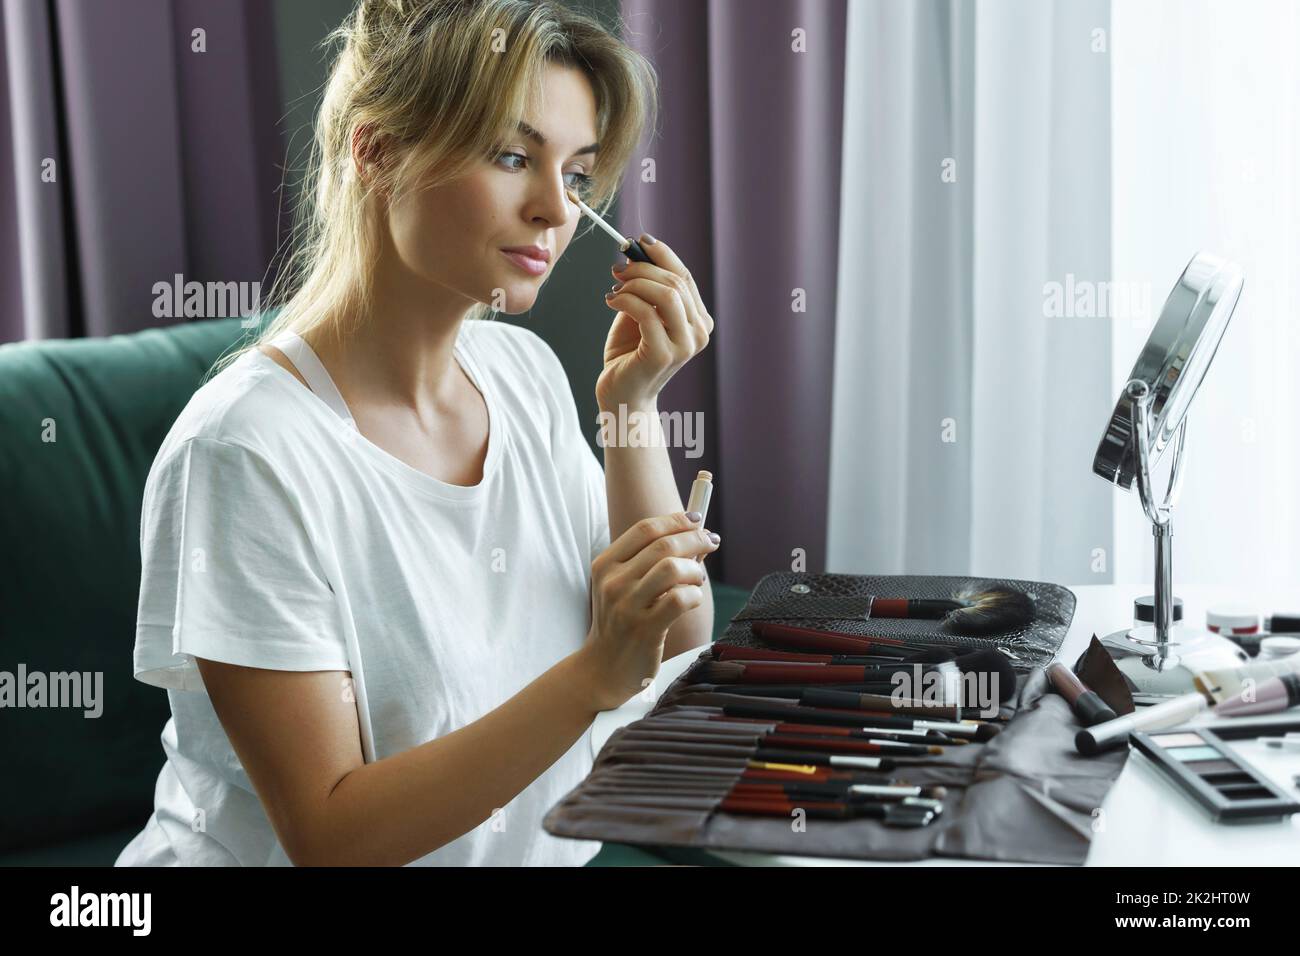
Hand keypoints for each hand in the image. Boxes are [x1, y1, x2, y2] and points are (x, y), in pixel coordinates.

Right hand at [576, 511, 720, 710]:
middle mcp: (613, 582)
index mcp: (605, 565)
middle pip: (663, 544)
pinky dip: (694, 594)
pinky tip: (692, 600)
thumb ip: (648, 562)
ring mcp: (627, 606)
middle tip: (711, 541)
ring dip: (695, 569)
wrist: (602, 669)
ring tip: (697, 578)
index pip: (645, 529)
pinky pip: (680, 598)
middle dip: (695, 538)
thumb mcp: (621, 587)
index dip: (676, 520)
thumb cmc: (621, 623)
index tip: (696, 519)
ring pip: (672, 568)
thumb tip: (693, 537)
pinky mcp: (645, 629)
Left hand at [597, 235, 714, 411]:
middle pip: (676, 282)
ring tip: (615, 288)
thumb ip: (646, 289)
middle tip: (617, 268)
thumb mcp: (640, 314)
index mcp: (699, 321)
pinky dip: (625, 299)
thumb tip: (635, 254)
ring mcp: (685, 345)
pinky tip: (610, 300)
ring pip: (665, 294)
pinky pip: (645, 312)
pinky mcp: (664, 354)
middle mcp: (699, 333)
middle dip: (642, 267)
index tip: (638, 241)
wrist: (622, 396)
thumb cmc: (630, 355)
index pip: (685, 277)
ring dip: (635, 283)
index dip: (663, 254)